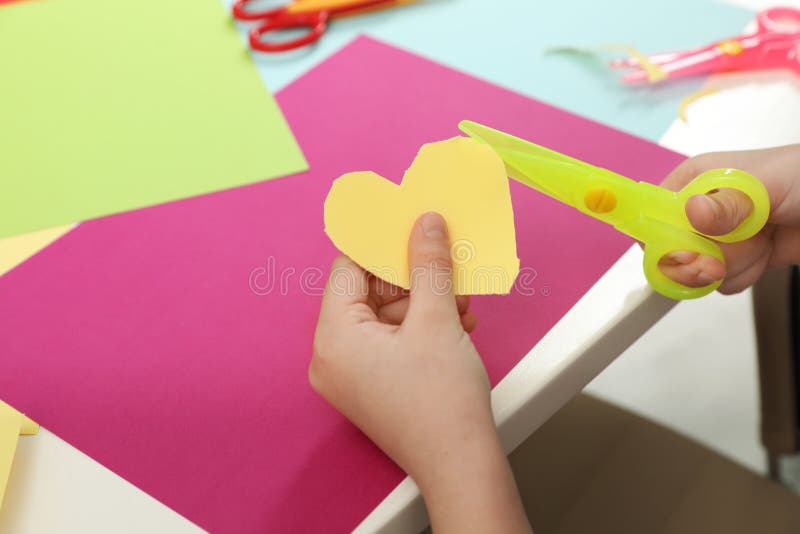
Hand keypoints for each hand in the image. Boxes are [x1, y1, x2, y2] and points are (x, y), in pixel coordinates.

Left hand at [311, 212, 530, 533]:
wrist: (460, 466)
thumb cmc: (442, 401)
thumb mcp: (437, 319)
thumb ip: (428, 264)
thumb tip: (425, 222)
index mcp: (333, 338)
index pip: (348, 270)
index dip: (382, 246)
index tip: (412, 228)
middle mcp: (331, 358)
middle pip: (368, 294)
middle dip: (413, 280)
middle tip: (448, 269)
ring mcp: (350, 377)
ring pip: (384, 318)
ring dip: (425, 305)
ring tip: (462, 304)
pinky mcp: (370, 388)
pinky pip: (389, 343)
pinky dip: (421, 330)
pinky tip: (457, 325)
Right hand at [659, 145, 799, 293]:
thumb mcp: (767, 184)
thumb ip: (729, 202)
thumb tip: (694, 210)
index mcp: (696, 179)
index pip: (653, 211)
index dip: (661, 235)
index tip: (683, 250)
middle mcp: (701, 209)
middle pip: (670, 248)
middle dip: (699, 259)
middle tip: (719, 260)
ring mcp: (720, 236)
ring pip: (696, 269)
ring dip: (732, 265)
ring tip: (760, 243)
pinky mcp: (738, 259)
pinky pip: (720, 281)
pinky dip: (744, 275)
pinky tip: (765, 255)